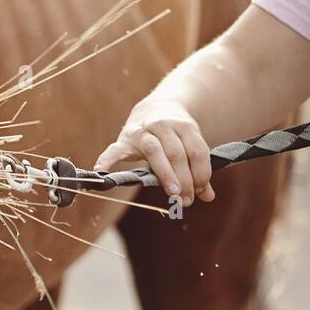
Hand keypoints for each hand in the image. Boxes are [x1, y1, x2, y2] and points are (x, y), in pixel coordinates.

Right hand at [94, 100, 214, 205]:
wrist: (154, 109)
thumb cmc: (175, 135)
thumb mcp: (190, 145)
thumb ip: (198, 170)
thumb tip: (208, 197)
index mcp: (184, 126)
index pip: (196, 151)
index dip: (201, 173)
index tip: (200, 192)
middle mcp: (163, 125)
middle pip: (176, 153)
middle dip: (185, 179)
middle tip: (186, 200)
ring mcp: (142, 131)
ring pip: (154, 152)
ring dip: (166, 174)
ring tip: (173, 194)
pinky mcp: (124, 139)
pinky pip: (114, 150)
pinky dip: (107, 160)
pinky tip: (101, 172)